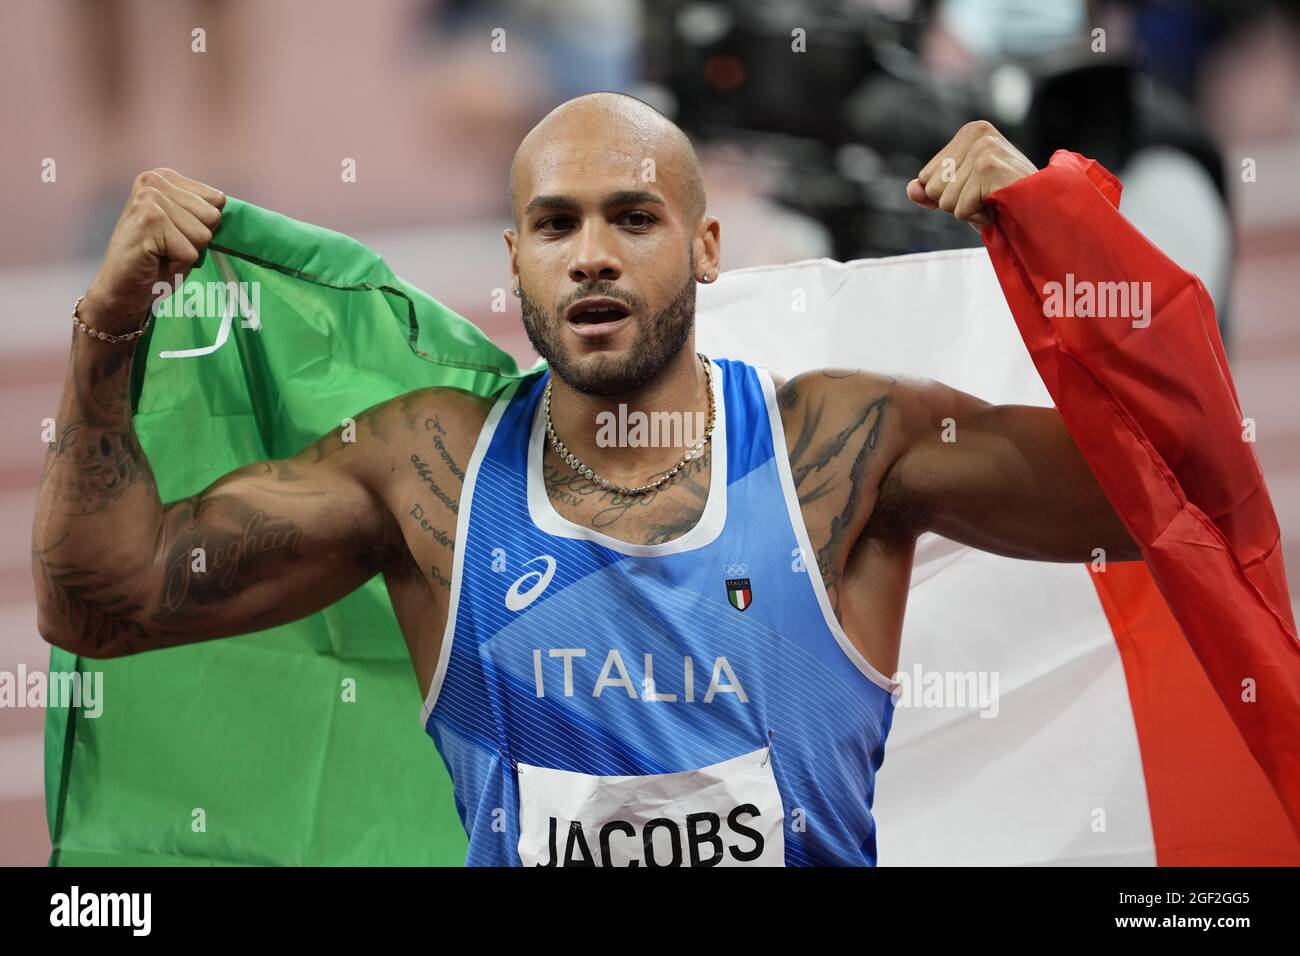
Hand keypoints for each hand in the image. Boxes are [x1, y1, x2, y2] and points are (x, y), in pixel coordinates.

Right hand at [81, 168, 224, 332]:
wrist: (121, 290)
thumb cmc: (157, 261)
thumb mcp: (186, 229)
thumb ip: (204, 212)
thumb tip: (227, 204)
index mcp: (164, 177)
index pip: (217, 200)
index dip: (203, 226)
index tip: (175, 234)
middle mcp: (153, 181)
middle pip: (213, 216)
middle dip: (196, 240)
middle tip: (167, 247)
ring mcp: (149, 199)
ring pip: (203, 234)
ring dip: (186, 253)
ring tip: (161, 254)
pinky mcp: (149, 222)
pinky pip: (190, 252)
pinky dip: (178, 265)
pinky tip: (154, 261)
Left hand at [906, 120, 1036, 227]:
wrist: (1047, 209)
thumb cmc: (1008, 199)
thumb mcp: (965, 192)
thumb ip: (934, 190)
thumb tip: (911, 190)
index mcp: (969, 132)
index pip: (926, 177)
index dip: (950, 194)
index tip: (980, 189)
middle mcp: (976, 134)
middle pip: (932, 188)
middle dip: (958, 203)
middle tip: (989, 196)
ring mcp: (982, 149)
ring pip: (945, 202)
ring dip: (970, 211)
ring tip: (996, 200)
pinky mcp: (988, 167)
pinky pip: (961, 210)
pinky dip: (979, 219)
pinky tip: (1000, 206)